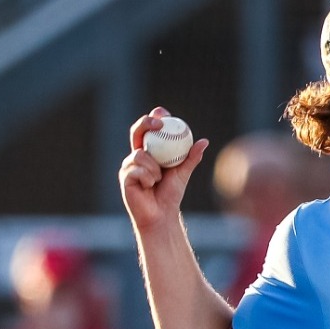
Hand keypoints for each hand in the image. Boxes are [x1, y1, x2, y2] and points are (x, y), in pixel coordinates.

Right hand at [119, 108, 210, 234]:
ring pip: (140, 155)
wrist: (161, 214)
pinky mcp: (125, 177)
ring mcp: (129, 166)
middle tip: (159, 124)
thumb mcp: (183, 173)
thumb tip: (204, 141)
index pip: (149, 130)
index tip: (164, 114)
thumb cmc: (171, 194)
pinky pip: (137, 170)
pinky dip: (148, 178)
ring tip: (158, 179)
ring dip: (153, 166)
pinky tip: (150, 186)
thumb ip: (191, 157)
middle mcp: (136, 156)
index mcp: (149, 151)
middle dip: (146, 123)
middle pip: (137, 132)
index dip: (154, 118)